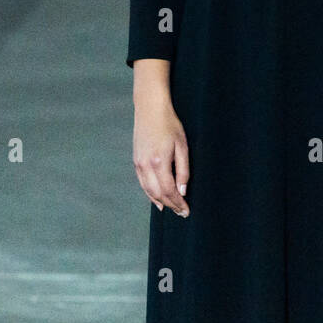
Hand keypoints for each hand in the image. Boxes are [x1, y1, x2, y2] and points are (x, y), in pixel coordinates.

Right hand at [133, 92, 190, 216]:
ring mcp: (138, 164)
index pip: (169, 191)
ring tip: (172, 209)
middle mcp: (145, 166)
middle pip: (158, 194)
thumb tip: (183, 191)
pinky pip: (142, 183)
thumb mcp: (182, 145)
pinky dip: (150, 194)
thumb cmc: (170, 124)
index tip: (186, 211)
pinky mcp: (135, 161)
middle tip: (182, 213)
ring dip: (160, 202)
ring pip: (149, 191)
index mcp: (159, 162)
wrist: (150, 109)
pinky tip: (157, 199)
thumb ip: (183, 170)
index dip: (178, 203)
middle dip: (171, 205)